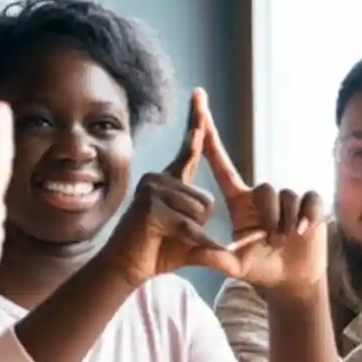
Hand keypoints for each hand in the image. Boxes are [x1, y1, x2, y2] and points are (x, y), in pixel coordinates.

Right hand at [97, 89, 255, 286]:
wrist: (126, 267)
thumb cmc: (158, 251)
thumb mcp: (190, 239)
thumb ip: (209, 236)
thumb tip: (234, 250)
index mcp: (169, 180)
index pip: (189, 149)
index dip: (197, 124)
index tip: (199, 94)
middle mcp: (159, 178)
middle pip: (206, 200)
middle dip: (199, 224)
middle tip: (173, 234)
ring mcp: (153, 190)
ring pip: (198, 211)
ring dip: (192, 233)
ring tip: (166, 236)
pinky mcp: (150, 206)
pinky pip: (187, 224)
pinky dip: (191, 241)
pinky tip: (173, 243)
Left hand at [198, 90, 326, 296]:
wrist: (290, 280)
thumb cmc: (258, 268)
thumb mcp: (234, 266)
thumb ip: (215, 257)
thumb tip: (196, 251)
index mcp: (239, 203)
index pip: (222, 166)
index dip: (211, 140)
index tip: (200, 111)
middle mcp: (262, 196)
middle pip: (265, 189)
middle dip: (270, 217)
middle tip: (271, 240)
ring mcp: (287, 199)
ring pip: (287, 196)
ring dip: (287, 222)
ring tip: (285, 242)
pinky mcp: (310, 205)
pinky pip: (309, 200)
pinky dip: (307, 216)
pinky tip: (304, 231)